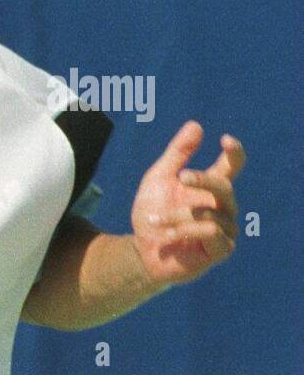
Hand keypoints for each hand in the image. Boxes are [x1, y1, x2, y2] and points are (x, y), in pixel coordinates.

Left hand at [130, 120, 244, 286]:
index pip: (232, 166)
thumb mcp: (158, 179)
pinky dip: (184, 231)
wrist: (140, 250)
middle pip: (225, 186)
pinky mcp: (221, 249)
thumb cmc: (152, 213)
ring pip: (210, 212)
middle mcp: (223, 206)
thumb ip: (177, 154)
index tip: (225, 139)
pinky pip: (211, 233)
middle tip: (181, 176)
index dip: (234, 152)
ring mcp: (225, 228)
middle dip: (202, 179)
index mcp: (210, 187)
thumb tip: (196, 125)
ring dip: (177, 214)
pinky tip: (165, 235)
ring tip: (155, 219)